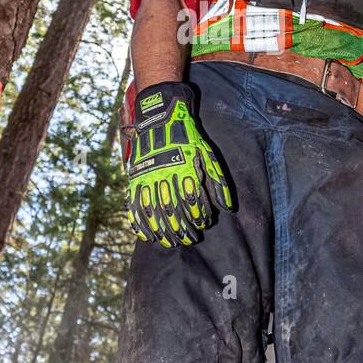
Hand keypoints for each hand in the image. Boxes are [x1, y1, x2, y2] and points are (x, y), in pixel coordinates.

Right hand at [126, 82, 232, 248]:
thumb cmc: (188, 139)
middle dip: (182, 229)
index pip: (192, 200)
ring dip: (162, 230)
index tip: (203, 224)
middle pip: (173, 210)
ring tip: (170, 242)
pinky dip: (139, 222)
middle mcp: (164, 175)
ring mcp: (147, 177)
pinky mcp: (134, 178)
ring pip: (153, 211)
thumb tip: (227, 207)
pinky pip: (134, 204)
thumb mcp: (208, 154)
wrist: (160, 120)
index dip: (199, 216)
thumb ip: (218, 181)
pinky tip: (146, 234)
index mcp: (185, 169)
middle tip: (189, 240)